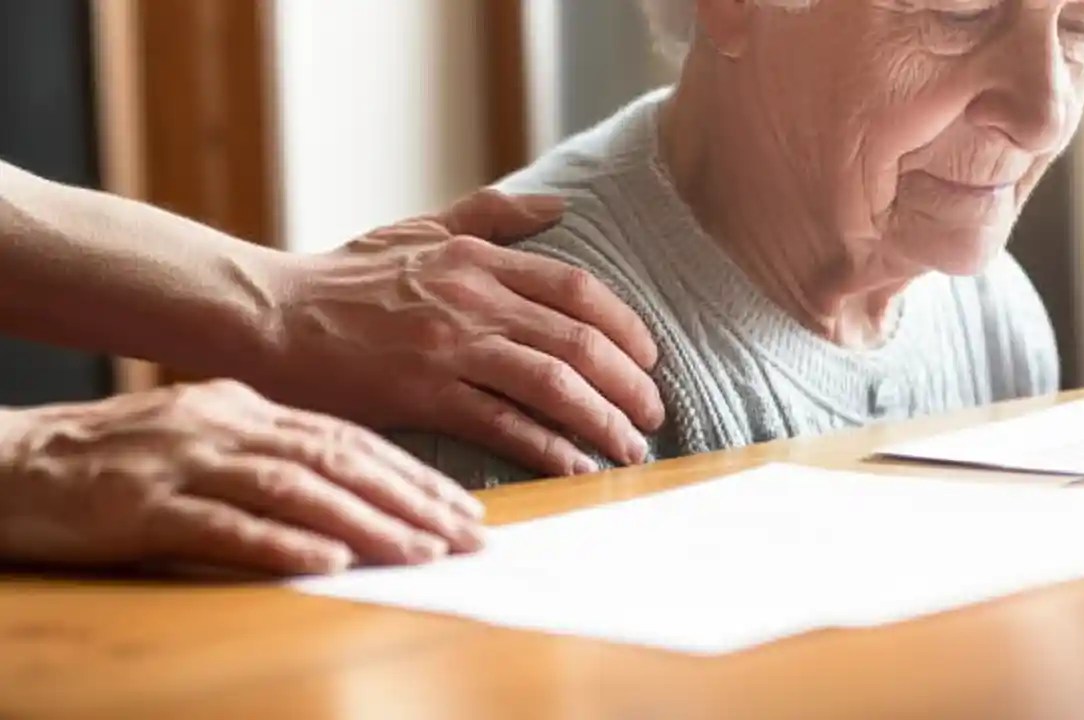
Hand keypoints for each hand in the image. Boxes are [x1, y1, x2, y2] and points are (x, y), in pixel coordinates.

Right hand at [0, 380, 484, 574]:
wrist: (16, 460)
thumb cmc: (117, 455)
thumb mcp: (205, 434)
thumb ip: (271, 449)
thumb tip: (350, 479)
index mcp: (245, 407)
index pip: (350, 439)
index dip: (414, 474)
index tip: (466, 509)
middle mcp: (225, 425)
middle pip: (338, 459)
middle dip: (411, 500)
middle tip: (469, 535)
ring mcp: (183, 462)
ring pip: (294, 488)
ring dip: (367, 521)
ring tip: (423, 551)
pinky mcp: (139, 506)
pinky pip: (221, 525)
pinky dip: (280, 542)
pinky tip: (330, 560)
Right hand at [259, 190, 663, 475]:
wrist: (271, 316)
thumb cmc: (345, 277)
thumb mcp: (419, 228)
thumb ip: (492, 215)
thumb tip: (561, 205)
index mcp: (477, 259)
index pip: (577, 289)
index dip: (626, 326)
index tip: (650, 359)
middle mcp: (472, 300)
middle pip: (578, 341)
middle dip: (629, 384)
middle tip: (653, 416)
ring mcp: (448, 347)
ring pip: (550, 384)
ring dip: (602, 420)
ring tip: (629, 450)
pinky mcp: (421, 394)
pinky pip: (501, 424)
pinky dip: (547, 447)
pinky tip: (576, 466)